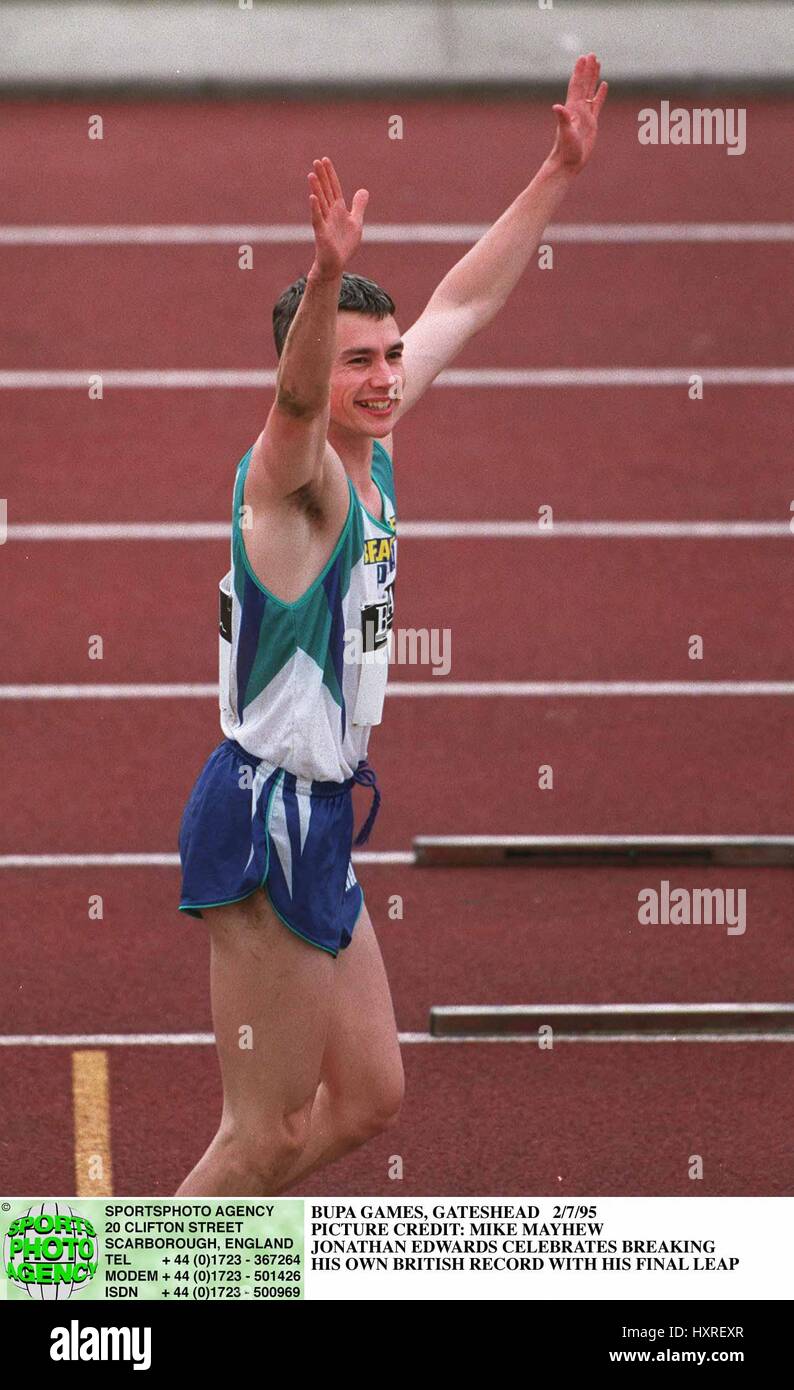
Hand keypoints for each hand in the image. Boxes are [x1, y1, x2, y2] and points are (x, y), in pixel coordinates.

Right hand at [307, 157, 368, 276]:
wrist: (336, 264)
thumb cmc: (344, 244)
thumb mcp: (356, 222)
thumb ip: (358, 206)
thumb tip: (363, 190)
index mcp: (338, 209)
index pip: (334, 187)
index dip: (330, 174)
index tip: (325, 160)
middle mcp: (330, 213)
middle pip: (325, 191)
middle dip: (322, 177)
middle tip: (316, 161)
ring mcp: (324, 222)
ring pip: (320, 202)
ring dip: (316, 188)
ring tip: (312, 175)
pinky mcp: (321, 233)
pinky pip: (317, 218)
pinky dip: (315, 208)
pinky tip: (313, 197)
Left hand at [549, 53, 607, 173]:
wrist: (568, 163)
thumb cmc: (565, 150)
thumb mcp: (565, 133)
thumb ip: (562, 119)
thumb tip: (556, 107)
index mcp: (572, 109)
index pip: (577, 85)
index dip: (580, 71)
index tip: (583, 58)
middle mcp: (578, 109)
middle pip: (584, 84)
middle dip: (588, 70)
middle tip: (592, 54)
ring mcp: (585, 115)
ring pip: (590, 91)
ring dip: (593, 77)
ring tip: (597, 63)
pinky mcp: (592, 123)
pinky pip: (597, 104)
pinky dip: (600, 94)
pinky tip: (604, 85)